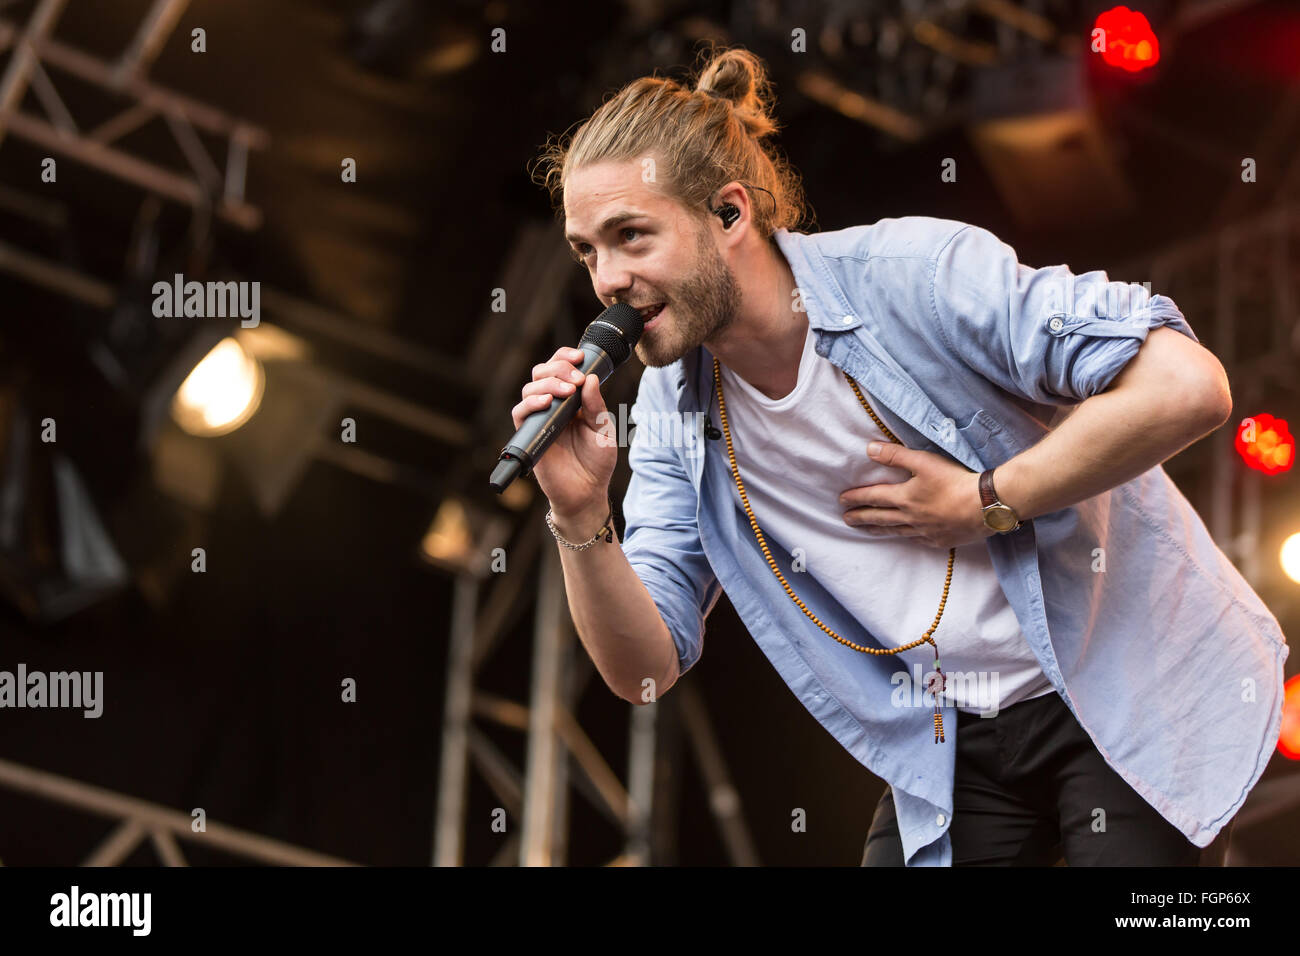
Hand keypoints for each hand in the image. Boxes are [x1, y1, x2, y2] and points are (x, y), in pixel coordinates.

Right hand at [510, 346, 616, 516]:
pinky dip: (531, 403)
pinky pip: (520, 413)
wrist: (587, 493)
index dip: (565, 357)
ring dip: (547, 383)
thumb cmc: (597, 463)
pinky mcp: (529, 435)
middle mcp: (553, 406)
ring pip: (530, 388)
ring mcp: (540, 420)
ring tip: (565, 391)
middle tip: (575, 378)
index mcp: (572, 401)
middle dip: (558, 367)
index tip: (579, 356)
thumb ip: (596, 405)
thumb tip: (590, 379)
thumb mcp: (603, 430)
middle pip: (542, 372)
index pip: (562, 369)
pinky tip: (546, 402)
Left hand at [838, 441, 993, 548]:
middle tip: (846, 519)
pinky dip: (907, 537)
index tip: (842, 500)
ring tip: (866, 530)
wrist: (986, 505)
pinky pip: (918, 539)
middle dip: (861, 517)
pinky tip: (905, 536)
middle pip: (880, 518)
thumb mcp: (924, 461)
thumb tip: (869, 449)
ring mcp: (925, 531)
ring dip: (878, 530)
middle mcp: (911, 517)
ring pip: (896, 531)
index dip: (856, 498)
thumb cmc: (955, 481)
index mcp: (905, 498)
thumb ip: (896, 456)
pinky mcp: (941, 540)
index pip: (874, 497)